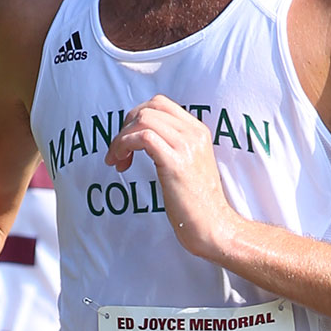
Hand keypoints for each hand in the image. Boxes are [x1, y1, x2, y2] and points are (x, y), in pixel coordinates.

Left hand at [105, 95, 241, 259]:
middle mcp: (194, 133)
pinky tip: (121, 164)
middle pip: (149, 108)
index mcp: (198, 131)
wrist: (213, 226)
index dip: (136, 117)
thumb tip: (140, 137)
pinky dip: (124, 146)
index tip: (128, 140)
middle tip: (118, 151)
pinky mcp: (176, 162)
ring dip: (121, 138)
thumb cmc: (196, 203)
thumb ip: (171, 146)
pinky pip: (142, 138)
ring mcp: (186, 146)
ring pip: (143, 120)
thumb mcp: (186, 165)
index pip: (160, 104)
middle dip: (126, 126)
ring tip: (117, 160)